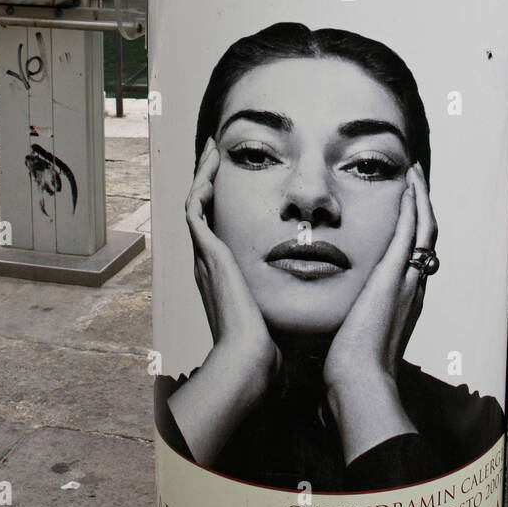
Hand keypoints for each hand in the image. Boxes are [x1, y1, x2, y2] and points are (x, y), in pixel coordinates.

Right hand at [168, 138, 279, 463]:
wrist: (250, 359)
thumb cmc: (269, 343)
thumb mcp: (275, 310)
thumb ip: (284, 296)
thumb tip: (312, 291)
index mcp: (226, 274)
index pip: (221, 226)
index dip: (226, 200)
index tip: (240, 176)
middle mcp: (210, 262)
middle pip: (204, 209)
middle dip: (210, 179)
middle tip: (218, 151)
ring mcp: (205, 257)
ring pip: (196, 202)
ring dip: (204, 173)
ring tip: (213, 147)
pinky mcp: (207, 253)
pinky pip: (195, 208)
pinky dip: (201, 183)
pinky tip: (213, 162)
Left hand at [323, 163, 437, 463]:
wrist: (358, 378)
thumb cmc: (349, 364)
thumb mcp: (352, 333)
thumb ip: (349, 317)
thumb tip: (333, 314)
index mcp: (401, 297)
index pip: (412, 252)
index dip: (410, 225)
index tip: (403, 204)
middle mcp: (411, 285)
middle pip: (425, 234)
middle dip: (421, 204)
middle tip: (415, 178)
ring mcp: (407, 278)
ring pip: (424, 228)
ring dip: (419, 197)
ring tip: (414, 172)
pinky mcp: (395, 274)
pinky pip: (411, 231)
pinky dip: (412, 206)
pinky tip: (408, 184)